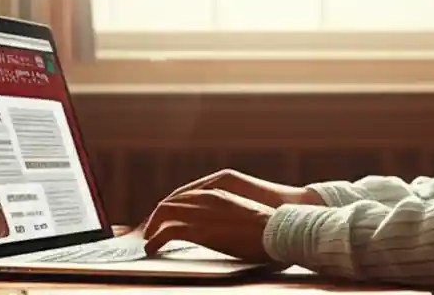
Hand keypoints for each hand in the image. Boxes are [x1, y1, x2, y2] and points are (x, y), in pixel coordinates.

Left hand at [139, 169, 319, 230]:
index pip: (186, 194)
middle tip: (150, 230)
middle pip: (172, 202)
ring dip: (153, 227)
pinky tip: (152, 247)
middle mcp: (208, 194)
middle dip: (159, 216)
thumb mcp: (249, 209)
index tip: (164, 218)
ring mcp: (202, 210)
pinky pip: (168, 231)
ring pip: (166, 213)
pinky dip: (156, 239)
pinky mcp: (200, 229)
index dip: (172, 207)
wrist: (284, 226)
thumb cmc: (275, 221)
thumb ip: (232, 210)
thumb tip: (226, 222)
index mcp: (220, 185)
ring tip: (149, 240)